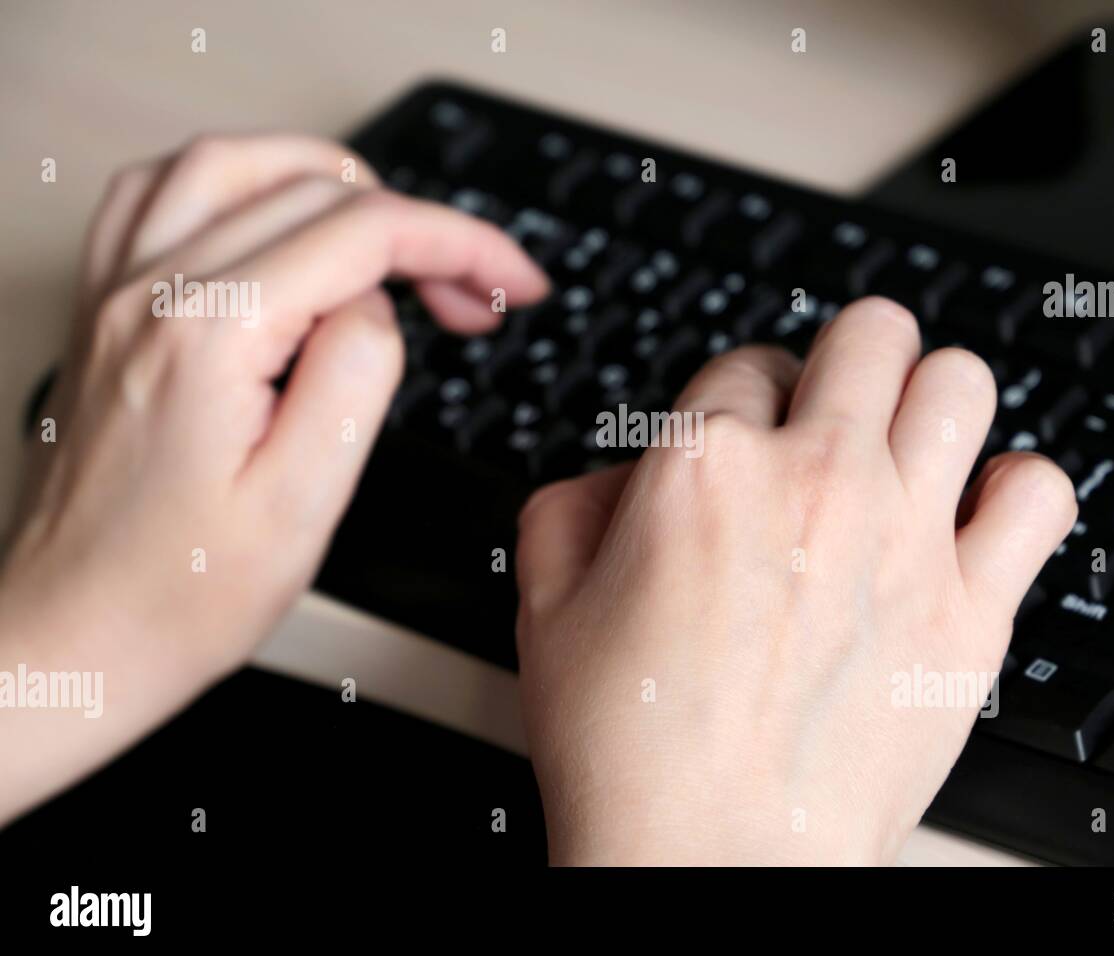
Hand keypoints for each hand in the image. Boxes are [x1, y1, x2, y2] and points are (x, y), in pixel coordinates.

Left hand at [0, 134, 547, 824]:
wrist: (73, 637)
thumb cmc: (178, 594)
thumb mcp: (303, 503)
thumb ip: (357, 377)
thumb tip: (378, 306)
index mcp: (208, 335)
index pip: (366, 234)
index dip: (464, 246)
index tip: (514, 283)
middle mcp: (151, 292)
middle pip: (316, 191)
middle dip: (420, 229)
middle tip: (471, 300)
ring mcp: (117, 292)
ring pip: (236, 163)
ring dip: (333, 181)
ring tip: (393, 240)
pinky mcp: (106, 309)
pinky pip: (159, 193)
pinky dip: (238, 184)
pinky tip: (273, 221)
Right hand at [515, 298, 1075, 864]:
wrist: (708, 860)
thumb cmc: (629, 750)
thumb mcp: (544, 603)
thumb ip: (574, 501)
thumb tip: (630, 473)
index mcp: (704, 467)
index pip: (747, 361)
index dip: (744, 400)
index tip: (750, 443)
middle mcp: (813, 481)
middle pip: (871, 332)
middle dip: (850, 360)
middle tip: (838, 409)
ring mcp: (903, 540)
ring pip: (962, 382)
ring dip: (934, 401)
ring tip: (910, 449)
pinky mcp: (970, 612)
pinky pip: (1040, 494)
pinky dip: (1017, 491)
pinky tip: (977, 517)